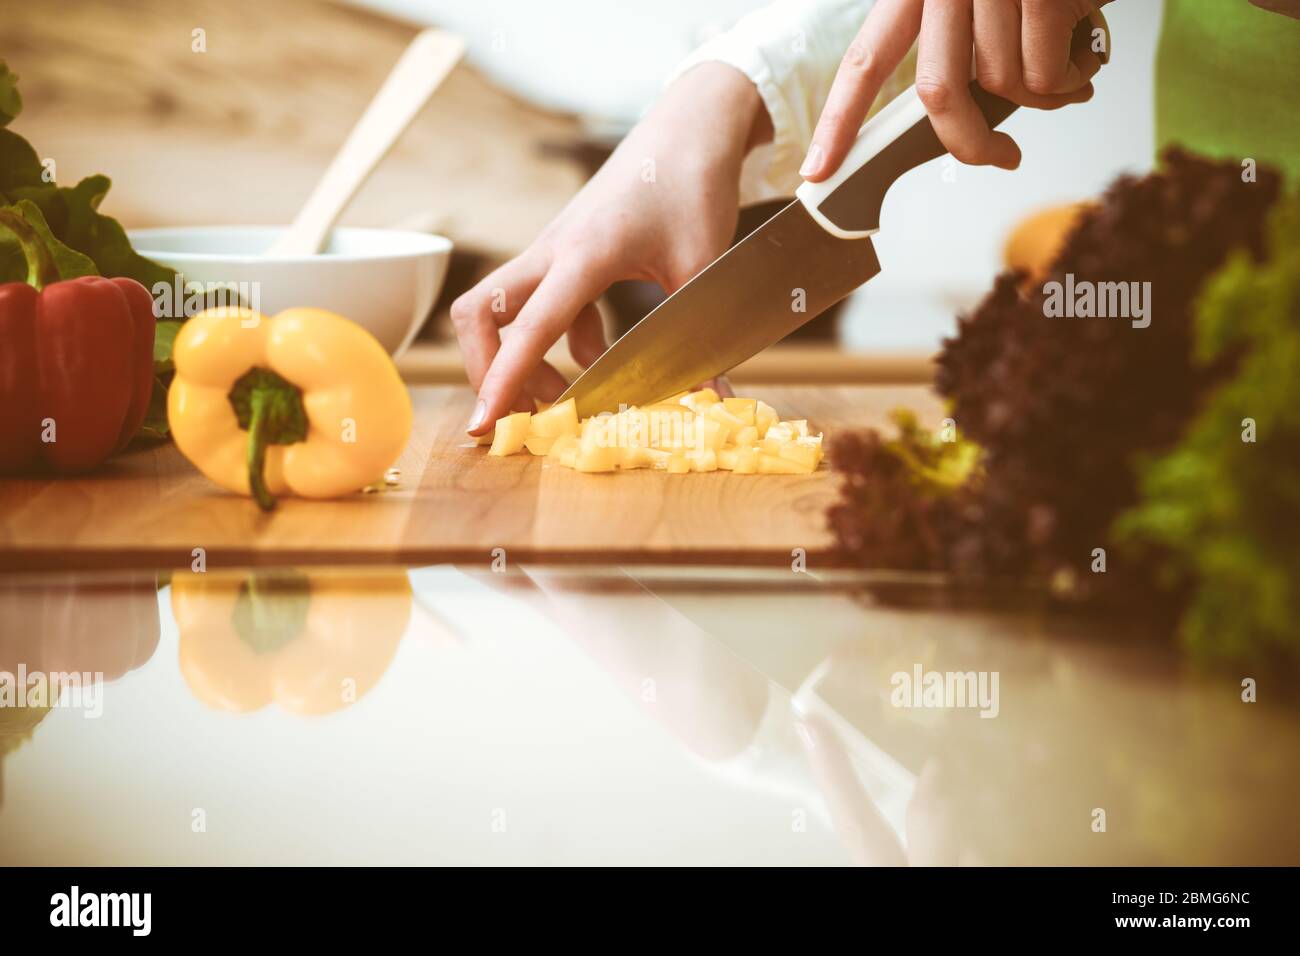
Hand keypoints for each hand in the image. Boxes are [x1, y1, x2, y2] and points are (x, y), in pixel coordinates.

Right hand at [454, 63, 769, 434]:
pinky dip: (559, 340)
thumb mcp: (703, 268)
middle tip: (525, 411)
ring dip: (520, 358)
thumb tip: (714, 398)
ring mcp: (554, 251)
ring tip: (564, 395)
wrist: (690, 128)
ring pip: (502, 309)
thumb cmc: (694, 186)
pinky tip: (599, 358)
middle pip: (480, 313)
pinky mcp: (566, 254)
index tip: (482, 424)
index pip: (527, 327)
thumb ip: (699, 335)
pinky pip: (542, 305)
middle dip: (488, 369)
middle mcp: (553, 251)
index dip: (501, 381)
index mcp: (582, 254)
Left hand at [800, 0, 1106, 176]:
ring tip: (1063, 69)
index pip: (865, 60)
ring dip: (1040, 95)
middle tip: (999, 155)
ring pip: (1002, 84)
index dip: (839, 120)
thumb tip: (951, 120)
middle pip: (939, 92)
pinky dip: (1070, 79)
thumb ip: (949, 48)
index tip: (819, 169)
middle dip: (969, 141)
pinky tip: (1084, 53)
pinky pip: (1047, 73)